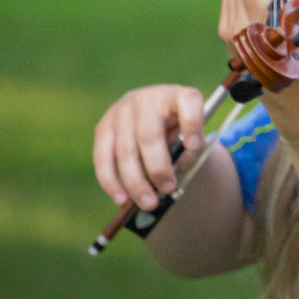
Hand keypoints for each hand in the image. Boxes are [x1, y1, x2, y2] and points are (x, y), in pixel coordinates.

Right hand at [93, 84, 203, 210]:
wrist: (154, 117)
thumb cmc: (179, 131)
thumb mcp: (190, 136)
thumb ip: (188, 153)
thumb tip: (170, 183)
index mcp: (178, 96)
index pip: (188, 101)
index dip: (192, 123)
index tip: (195, 145)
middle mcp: (148, 98)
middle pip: (148, 135)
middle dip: (158, 168)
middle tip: (168, 189)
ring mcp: (122, 111)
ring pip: (124, 151)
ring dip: (135, 182)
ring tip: (149, 203)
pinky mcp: (103, 126)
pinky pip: (103, 157)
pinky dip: (111, 181)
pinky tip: (121, 199)